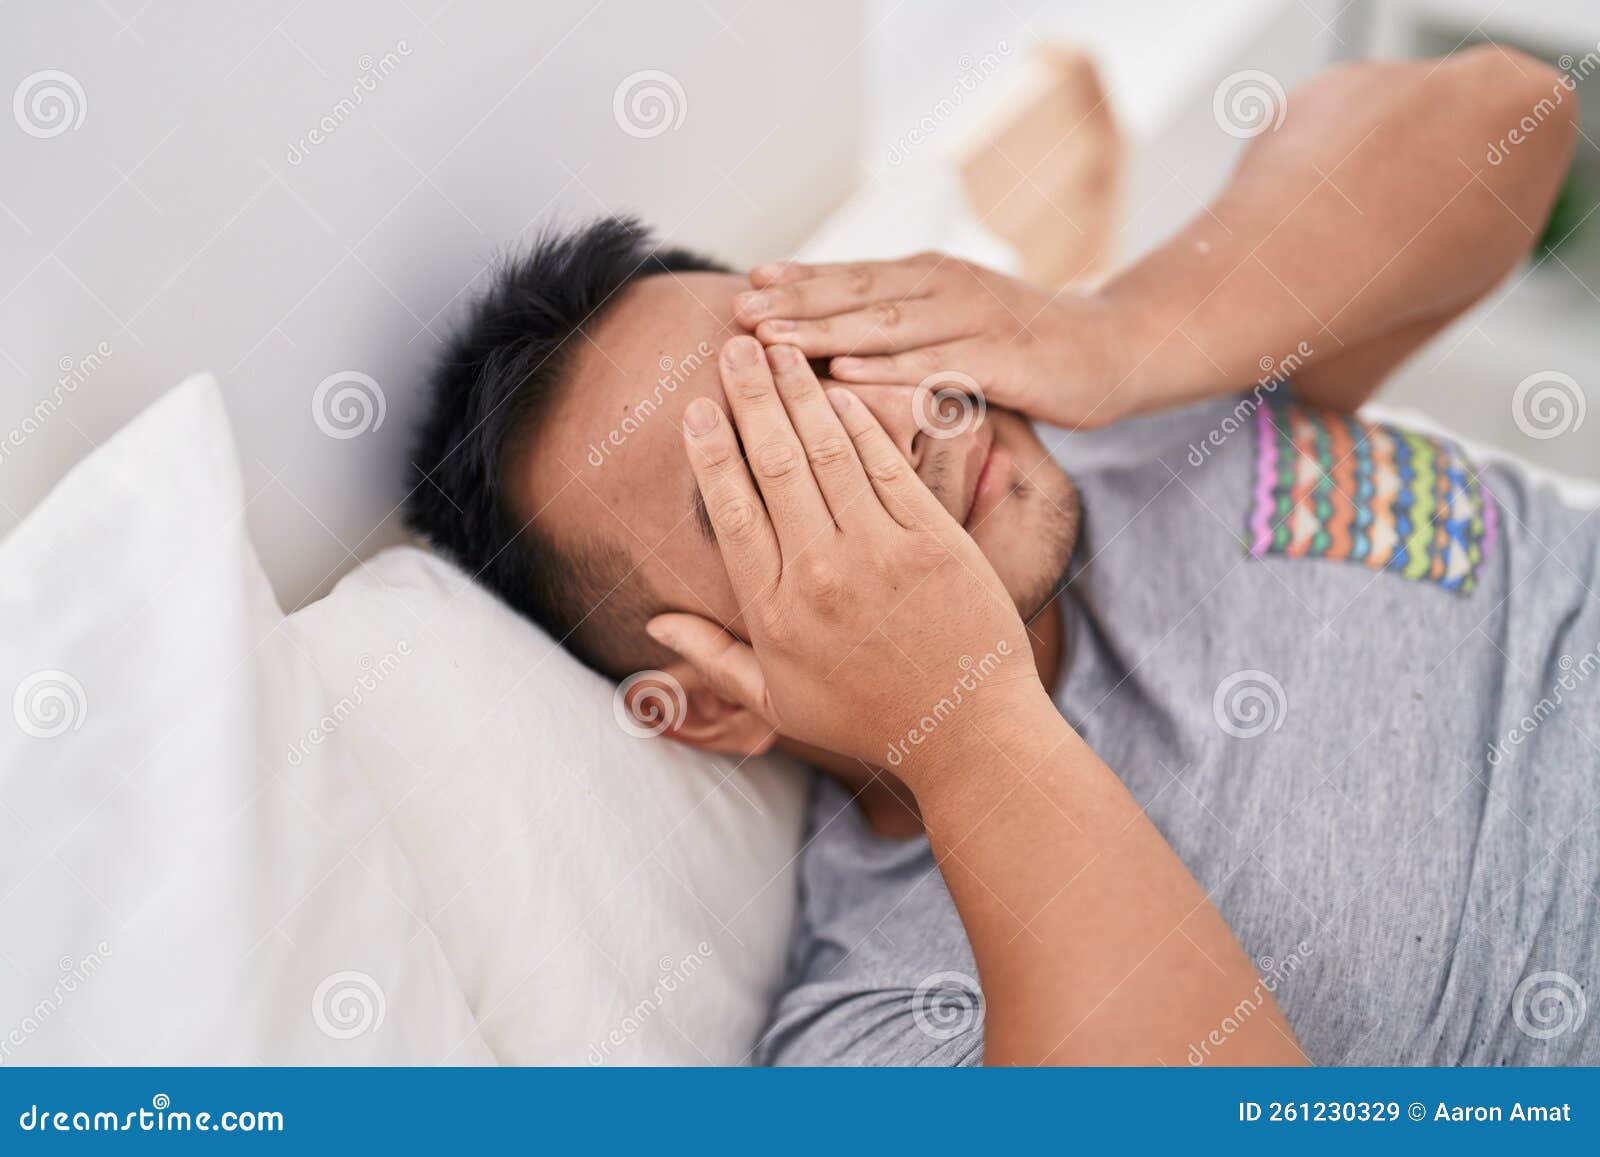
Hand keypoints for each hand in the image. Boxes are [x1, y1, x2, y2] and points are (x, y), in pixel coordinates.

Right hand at [646, 336, 1045, 781]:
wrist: (966, 733)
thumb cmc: (866, 718)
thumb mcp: (776, 702)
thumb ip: (712, 656)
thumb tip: (654, 625)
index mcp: (775, 611)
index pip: (731, 511)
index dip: (710, 453)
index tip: (693, 407)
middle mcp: (821, 574)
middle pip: (775, 465)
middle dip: (749, 398)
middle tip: (733, 346)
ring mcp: (880, 552)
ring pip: (828, 452)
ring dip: (800, 393)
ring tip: (780, 347)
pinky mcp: (933, 539)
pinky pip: (888, 465)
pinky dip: (862, 422)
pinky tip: (841, 389)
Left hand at [733, 254, 1132, 429]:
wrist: (1115, 347)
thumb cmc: (1025, 343)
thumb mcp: (958, 321)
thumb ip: (905, 323)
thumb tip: (833, 338)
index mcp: (931, 276)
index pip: (852, 274)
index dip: (798, 280)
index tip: (745, 286)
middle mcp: (947, 287)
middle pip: (857, 293)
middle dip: (795, 303)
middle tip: (740, 312)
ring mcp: (975, 320)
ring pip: (888, 325)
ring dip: (826, 331)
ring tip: (773, 341)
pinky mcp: (1002, 360)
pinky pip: (936, 367)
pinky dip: (889, 371)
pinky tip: (848, 376)